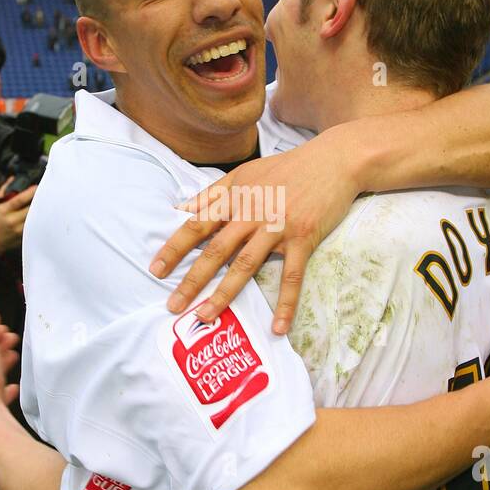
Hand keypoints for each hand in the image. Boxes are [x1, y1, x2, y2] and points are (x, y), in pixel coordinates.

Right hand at [0, 180, 36, 253]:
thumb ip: (4, 191)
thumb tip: (12, 179)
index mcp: (4, 210)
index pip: (19, 200)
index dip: (30, 193)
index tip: (37, 187)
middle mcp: (12, 220)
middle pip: (31, 210)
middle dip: (38, 202)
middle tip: (44, 196)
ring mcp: (18, 230)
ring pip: (34, 220)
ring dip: (39, 213)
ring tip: (43, 207)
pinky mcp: (22, 238)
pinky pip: (33, 228)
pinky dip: (36, 222)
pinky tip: (39, 218)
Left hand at [149, 127, 358, 333]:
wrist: (333, 161)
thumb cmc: (287, 168)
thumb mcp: (245, 173)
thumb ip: (213, 193)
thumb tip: (182, 210)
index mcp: (235, 197)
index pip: (197, 225)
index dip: (174, 248)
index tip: (155, 270)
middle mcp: (251, 213)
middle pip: (216, 251)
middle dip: (192, 280)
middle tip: (173, 305)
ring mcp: (277, 226)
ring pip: (246, 265)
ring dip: (224, 294)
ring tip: (206, 317)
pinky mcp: (304, 238)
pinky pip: (292, 277)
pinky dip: (286, 304)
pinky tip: (278, 328)